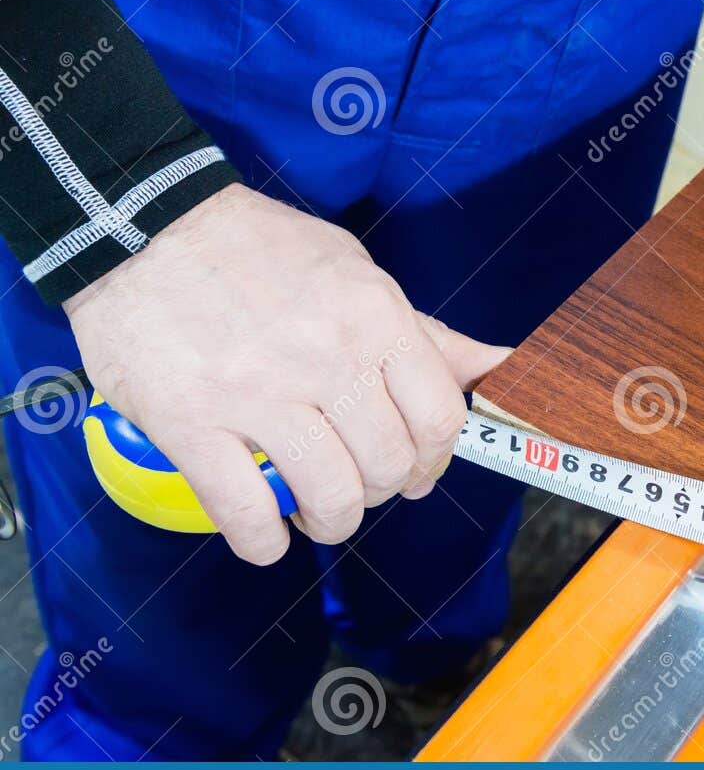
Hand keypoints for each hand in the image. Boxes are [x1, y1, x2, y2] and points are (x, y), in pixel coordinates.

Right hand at [64, 184, 510, 563]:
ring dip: (330, 522)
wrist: (140, 228)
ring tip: (313, 511)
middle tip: (358, 484)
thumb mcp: (355, 270)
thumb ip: (422, 332)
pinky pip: (247, 513)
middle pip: (389, 464)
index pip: (439, 416)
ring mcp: (257, 394)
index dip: (435, 459)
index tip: (416, 470)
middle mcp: (326, 357)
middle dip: (382, 491)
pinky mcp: (191, 424)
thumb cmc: (255, 248)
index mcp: (373, 316)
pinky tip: (265, 533)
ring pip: (331, 497)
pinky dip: (264, 542)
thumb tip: (496, 364)